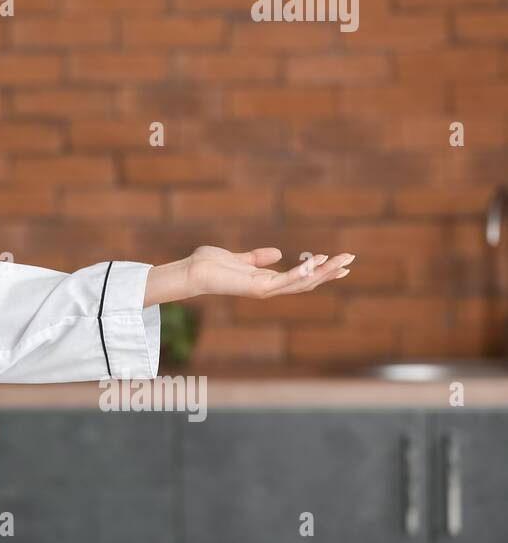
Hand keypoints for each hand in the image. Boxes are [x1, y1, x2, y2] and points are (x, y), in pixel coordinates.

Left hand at [185, 245, 353, 298]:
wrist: (192, 272)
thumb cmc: (210, 265)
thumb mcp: (239, 258)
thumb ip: (258, 258)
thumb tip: (278, 253)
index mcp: (267, 280)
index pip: (301, 278)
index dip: (321, 271)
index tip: (341, 264)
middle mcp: (269, 288)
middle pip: (308, 282)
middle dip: (329, 272)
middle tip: (350, 260)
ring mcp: (265, 290)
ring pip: (302, 283)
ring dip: (323, 272)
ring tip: (342, 261)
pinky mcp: (258, 288)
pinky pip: (286, 280)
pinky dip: (302, 272)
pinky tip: (317, 263)